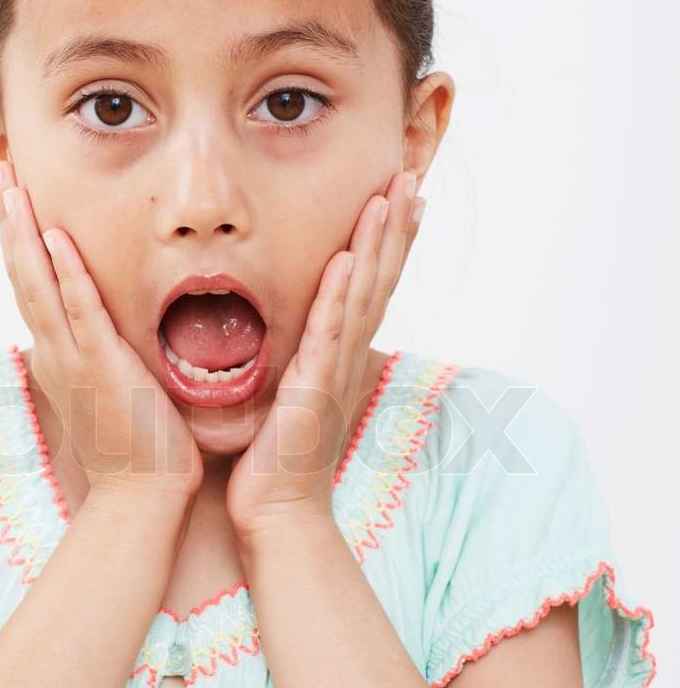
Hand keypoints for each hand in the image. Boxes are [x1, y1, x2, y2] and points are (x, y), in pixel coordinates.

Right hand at [0, 161, 203, 508]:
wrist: (143, 495)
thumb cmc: (136, 447)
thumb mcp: (109, 390)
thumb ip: (101, 355)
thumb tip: (99, 332)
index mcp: (58, 354)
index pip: (31, 284)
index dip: (18, 238)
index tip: (12, 196)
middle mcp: (56, 351)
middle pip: (21, 273)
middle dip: (9, 219)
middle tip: (0, 171)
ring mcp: (74, 358)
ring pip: (37, 283)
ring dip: (23, 232)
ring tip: (12, 186)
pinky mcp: (103, 367)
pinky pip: (80, 311)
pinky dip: (66, 274)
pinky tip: (57, 237)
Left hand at [226, 169, 425, 540]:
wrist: (276, 512)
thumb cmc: (273, 460)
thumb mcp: (284, 394)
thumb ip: (290, 358)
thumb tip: (282, 329)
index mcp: (337, 354)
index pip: (369, 285)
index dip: (388, 239)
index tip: (400, 193)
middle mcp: (345, 357)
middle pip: (381, 278)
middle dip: (397, 226)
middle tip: (414, 175)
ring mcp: (334, 371)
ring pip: (364, 295)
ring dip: (380, 243)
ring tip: (394, 195)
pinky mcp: (314, 389)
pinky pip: (330, 333)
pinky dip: (341, 295)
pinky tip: (350, 259)